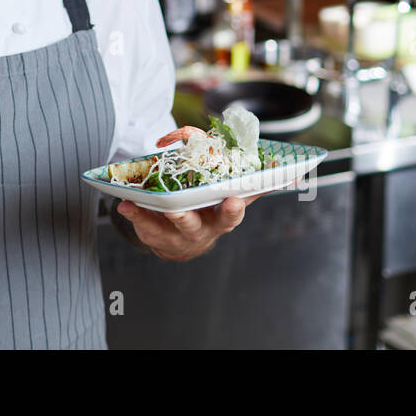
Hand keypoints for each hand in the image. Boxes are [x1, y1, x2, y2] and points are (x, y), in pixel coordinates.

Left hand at [116, 194, 262, 260]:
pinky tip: (125, 203)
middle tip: (182, 209)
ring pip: (170, 226)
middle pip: (201, 225)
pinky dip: (134, 214)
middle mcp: (202, 230)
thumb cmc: (210, 211)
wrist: (182, 241)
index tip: (235, 200)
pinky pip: (144, 225)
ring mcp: (178, 235)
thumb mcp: (229, 198)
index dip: (233, 209)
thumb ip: (253, 185)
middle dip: (193, 217)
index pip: (232, 214)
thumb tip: (290, 173)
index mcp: (222, 218)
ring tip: (147, 205)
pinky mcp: (156, 235)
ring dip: (160, 216)